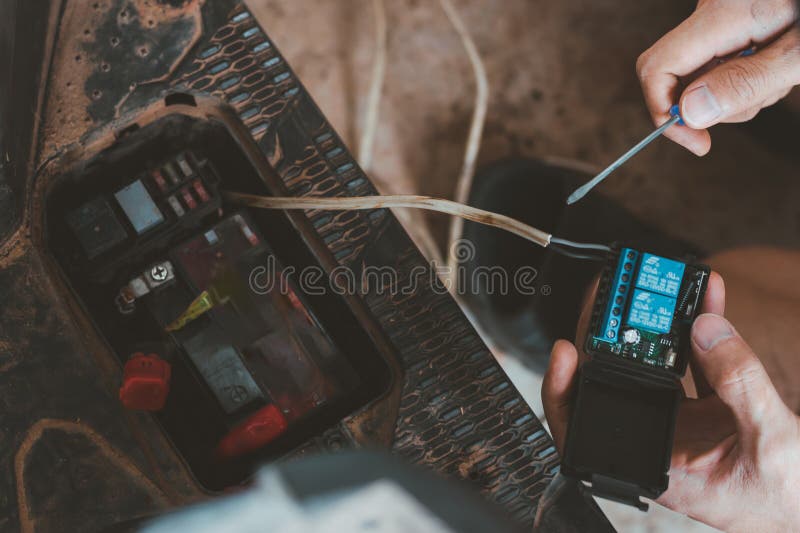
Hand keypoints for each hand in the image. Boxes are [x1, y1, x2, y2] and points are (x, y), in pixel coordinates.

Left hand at [542, 273, 799, 531]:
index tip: (565, 351)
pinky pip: (697, 361)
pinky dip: (700, 329)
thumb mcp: (767, 439)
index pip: (588, 428)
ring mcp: (684, 420)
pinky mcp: (710, 406)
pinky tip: (704, 299)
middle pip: (616, 383)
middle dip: (609, 338)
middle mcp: (661, 438)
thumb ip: (738, 382)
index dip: (566, 390)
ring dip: (655, 326)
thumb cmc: (788, 495)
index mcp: (657, 463)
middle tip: (606, 298)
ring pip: (655, 366)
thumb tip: (706, 329)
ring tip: (650, 290)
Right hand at [636, 0, 799, 154]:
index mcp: (722, 14)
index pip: (657, 68)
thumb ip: (746, 83)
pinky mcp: (732, 20)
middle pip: (681, 77)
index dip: (665, 111)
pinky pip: (722, 61)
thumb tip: (691, 114)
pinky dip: (748, 73)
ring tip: (783, 71)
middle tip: (768, 93)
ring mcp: (720, 14)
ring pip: (704, 75)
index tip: (697, 142)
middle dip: (718, 103)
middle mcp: (711, 10)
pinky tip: (778, 61)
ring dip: (740, 90)